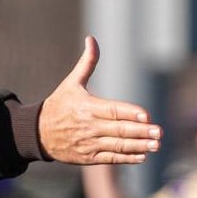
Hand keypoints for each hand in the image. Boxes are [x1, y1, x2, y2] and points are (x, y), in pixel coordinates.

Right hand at [37, 37, 160, 164]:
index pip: (113, 110)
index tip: (146, 115)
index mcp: (87, 107)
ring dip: (138, 146)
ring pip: (117, 146)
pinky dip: (127, 158)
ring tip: (155, 145)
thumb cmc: (59, 104)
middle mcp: (88, 126)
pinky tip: (142, 156)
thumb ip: (87, 63)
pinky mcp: (88, 157)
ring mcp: (88, 143)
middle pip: (118, 130)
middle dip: (140, 132)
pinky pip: (110, 158)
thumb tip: (92, 39)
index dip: (130, 113)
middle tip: (158, 132)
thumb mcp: (71, 82)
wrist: (37, 133)